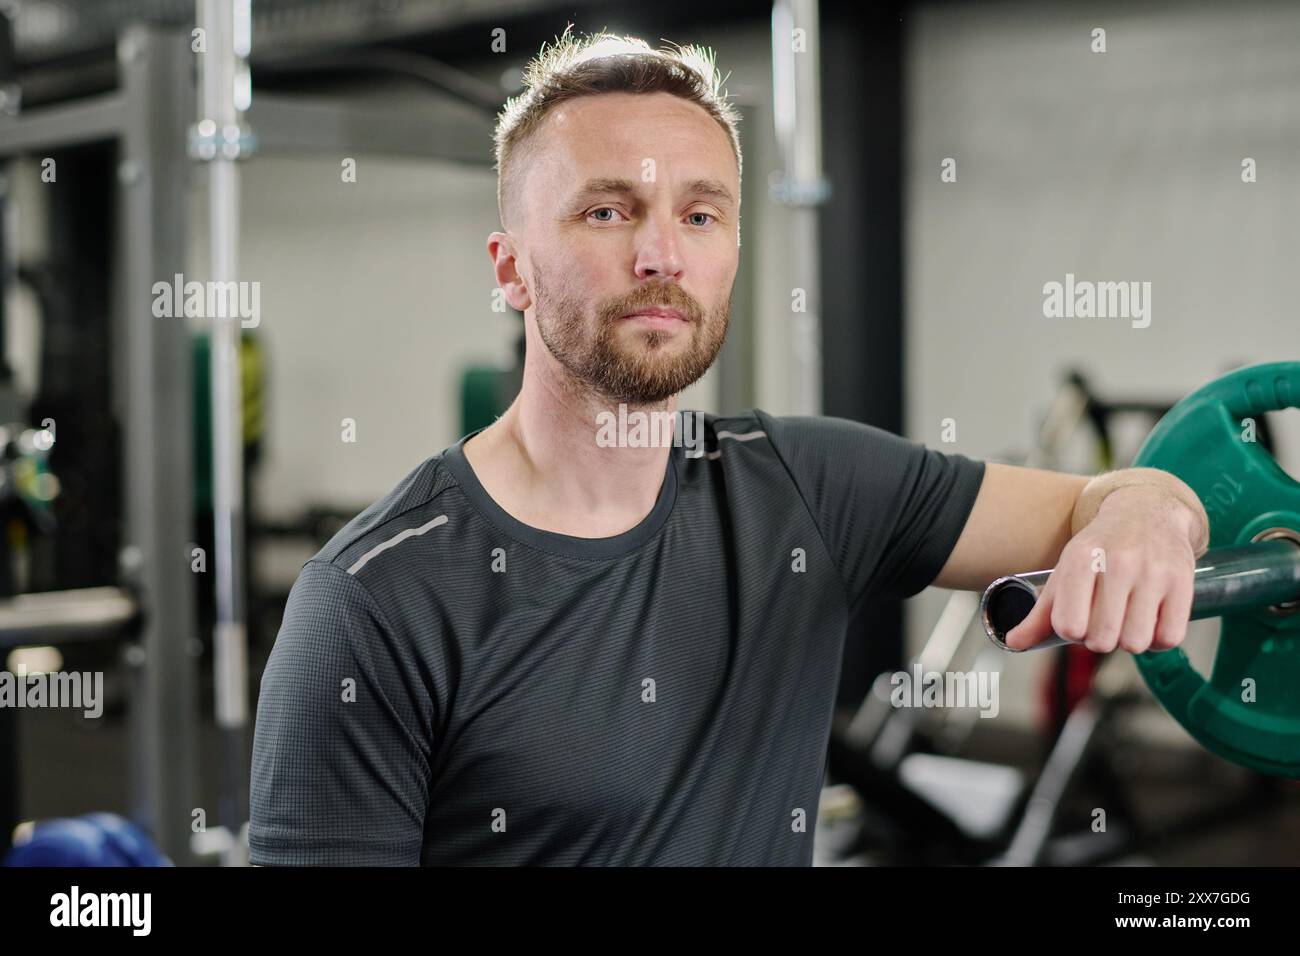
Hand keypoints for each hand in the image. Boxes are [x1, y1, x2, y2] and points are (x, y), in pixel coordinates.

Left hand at [1004, 487, 1198, 652]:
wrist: (1146, 512)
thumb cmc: (1099, 549)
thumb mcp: (1065, 572)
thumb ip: (1041, 613)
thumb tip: (1012, 643)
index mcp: (1081, 559)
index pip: (1069, 625)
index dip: (1072, 632)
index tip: (1078, 620)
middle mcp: (1118, 562)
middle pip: (1102, 639)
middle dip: (1100, 640)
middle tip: (1104, 621)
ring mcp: (1153, 571)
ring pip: (1136, 642)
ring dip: (1130, 641)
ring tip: (1127, 619)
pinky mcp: (1183, 580)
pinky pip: (1169, 638)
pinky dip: (1158, 640)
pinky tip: (1151, 620)